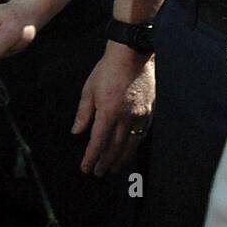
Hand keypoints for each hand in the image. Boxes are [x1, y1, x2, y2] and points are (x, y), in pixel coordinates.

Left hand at [72, 41, 154, 176]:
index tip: (86, 168)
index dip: (91, 157)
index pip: (98, 142)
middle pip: (115, 148)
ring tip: (114, 168)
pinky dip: (134, 145)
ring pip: (130, 144)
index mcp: (109, 112)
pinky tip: (130, 150)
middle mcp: (126, 117)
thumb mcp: (89, 89)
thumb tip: (77, 131)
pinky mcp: (149, 111)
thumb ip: (83, 113)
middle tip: (99, 173)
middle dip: (106, 162)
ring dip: (121, 158)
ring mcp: (140, 115)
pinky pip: (142, 134)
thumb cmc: (107, 69)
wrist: (131, 54)